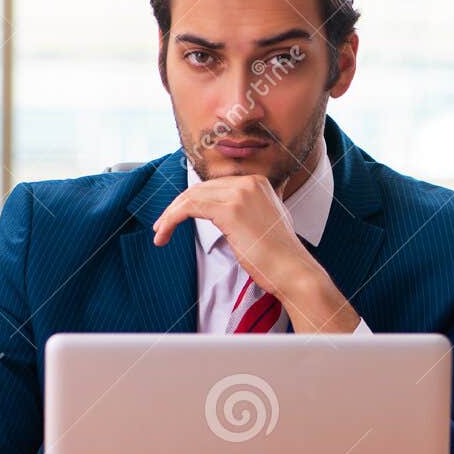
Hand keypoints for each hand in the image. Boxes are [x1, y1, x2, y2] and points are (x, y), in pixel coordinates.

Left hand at [152, 175, 361, 332]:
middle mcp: (250, 182)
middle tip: (163, 227)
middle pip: (200, 188)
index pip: (214, 185)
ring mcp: (240, 194)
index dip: (191, 200)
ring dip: (170, 215)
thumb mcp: (267, 222)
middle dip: (177, 207)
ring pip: (191, 196)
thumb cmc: (279, 256)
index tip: (177, 217)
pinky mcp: (230, 210)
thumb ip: (249, 210)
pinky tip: (165, 234)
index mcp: (259, 182)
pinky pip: (189, 208)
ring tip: (160, 233)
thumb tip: (225, 213)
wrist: (293, 271)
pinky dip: (172, 220)